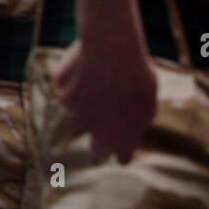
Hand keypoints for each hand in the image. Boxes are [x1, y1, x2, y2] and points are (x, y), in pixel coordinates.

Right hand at [56, 34, 156, 163]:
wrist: (112, 52)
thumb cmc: (137, 79)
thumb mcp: (147, 106)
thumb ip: (136, 123)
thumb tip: (128, 127)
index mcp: (116, 138)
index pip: (121, 157)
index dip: (124, 151)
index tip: (125, 148)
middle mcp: (90, 129)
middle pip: (96, 146)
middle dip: (101, 139)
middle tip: (112, 122)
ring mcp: (72, 110)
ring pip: (81, 113)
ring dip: (89, 105)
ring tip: (104, 83)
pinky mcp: (61, 90)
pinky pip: (70, 89)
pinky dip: (77, 82)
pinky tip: (88, 67)